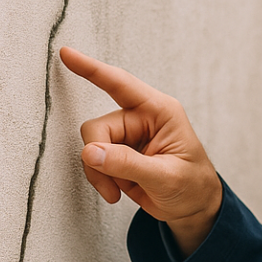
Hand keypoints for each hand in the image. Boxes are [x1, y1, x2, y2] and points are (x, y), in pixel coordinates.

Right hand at [59, 46, 222, 256]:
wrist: (194, 208)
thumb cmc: (192, 186)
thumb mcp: (166, 177)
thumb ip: (128, 164)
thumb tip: (90, 152)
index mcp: (160, 111)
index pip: (121, 85)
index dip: (92, 69)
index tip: (67, 53)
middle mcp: (142, 118)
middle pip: (98, 128)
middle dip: (98, 158)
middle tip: (112, 185)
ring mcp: (128, 136)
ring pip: (91, 146)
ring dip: (98, 172)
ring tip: (117, 192)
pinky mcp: (118, 153)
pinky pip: (93, 160)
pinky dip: (99, 178)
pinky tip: (117, 191)